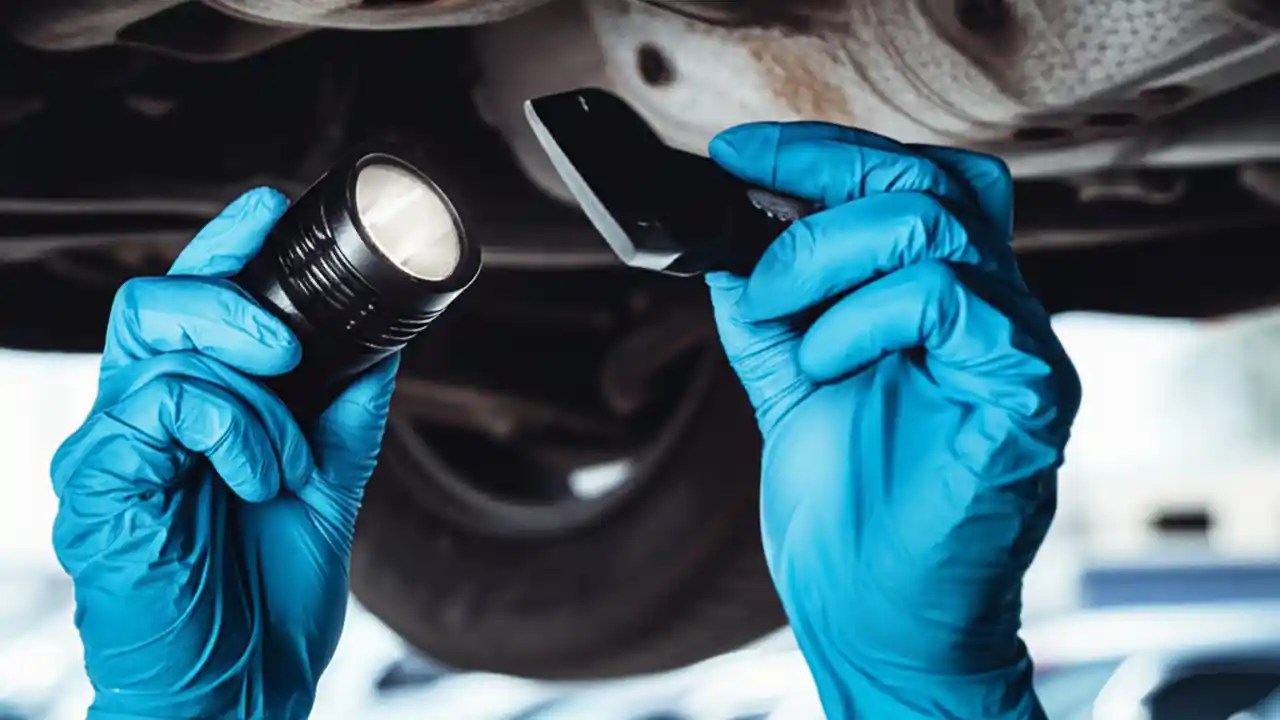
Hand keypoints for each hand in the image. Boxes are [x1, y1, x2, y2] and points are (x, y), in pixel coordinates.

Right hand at [50, 188, 398, 718]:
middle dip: (232, 293)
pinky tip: (263, 477)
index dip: (225, 247)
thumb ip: (341, 409)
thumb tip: (381, 343)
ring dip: (253, 385)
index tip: (272, 208)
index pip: (191, 307)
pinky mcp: (102, 483)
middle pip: (155, 301)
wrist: (243, 689)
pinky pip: (164, 405)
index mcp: (190, 415)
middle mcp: (142, 423)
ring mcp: (115, 451)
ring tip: (289, 453)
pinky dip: (237, 429)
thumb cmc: (267, 599)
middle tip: (291, 343)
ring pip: (158, 339)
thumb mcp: (325, 482)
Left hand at [707, 124, 1079, 718]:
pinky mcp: (1028, 394)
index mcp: (942, 300)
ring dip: (825, 261)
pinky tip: (825, 364)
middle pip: (927, 180)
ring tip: (785, 328)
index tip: (732, 153)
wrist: (874, 615)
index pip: (906, 182)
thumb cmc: (847, 509)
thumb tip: (724, 241)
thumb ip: (768, 311)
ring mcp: (1017, 347)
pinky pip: (953, 301)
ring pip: (933, 226)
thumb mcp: (788, 382)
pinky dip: (867, 317)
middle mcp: (992, 309)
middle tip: (745, 213)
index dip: (821, 154)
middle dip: (819, 178)